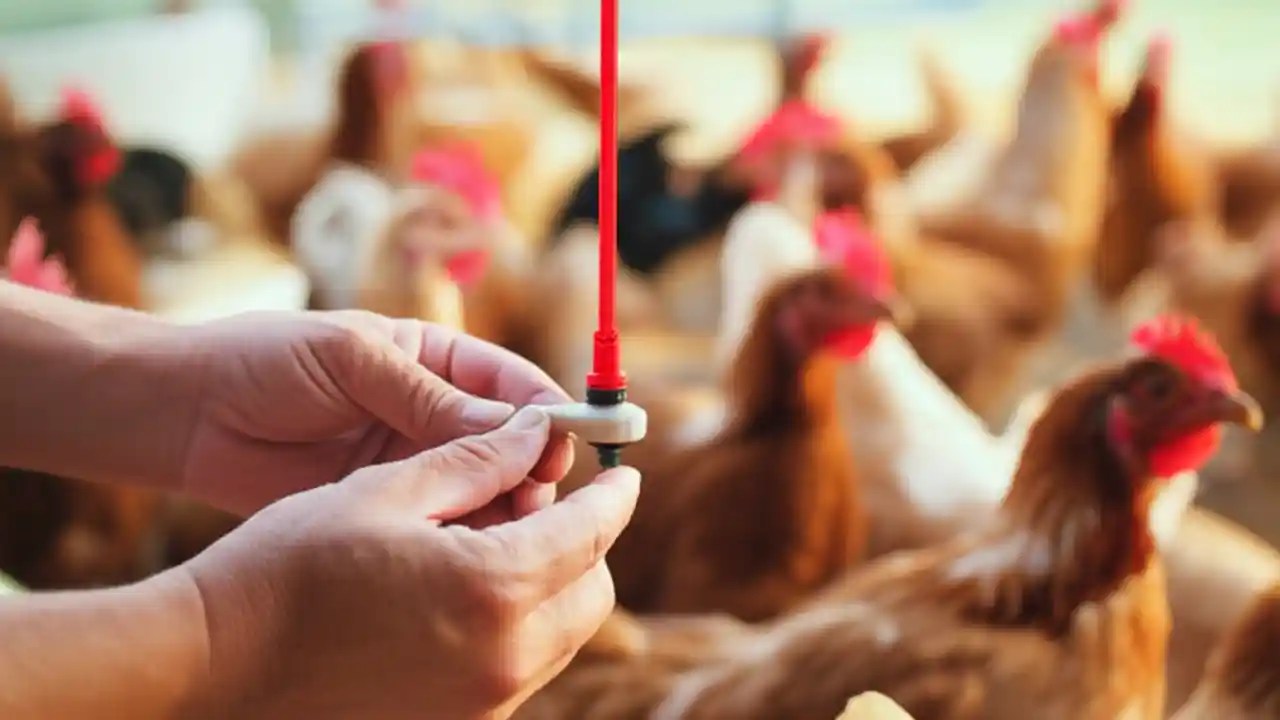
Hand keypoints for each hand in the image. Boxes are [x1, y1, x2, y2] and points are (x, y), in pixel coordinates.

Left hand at [175, 310, 573, 514]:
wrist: (186, 413)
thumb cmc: (265, 361)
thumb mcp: (353, 362)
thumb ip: (429, 399)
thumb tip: (517, 430)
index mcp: (435, 359)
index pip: (511, 385)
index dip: (546, 411)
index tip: (571, 438)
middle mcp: (433, 412)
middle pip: (509, 444)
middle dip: (533, 466)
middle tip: (539, 493)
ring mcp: (410, 463)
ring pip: (482, 489)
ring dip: (504, 506)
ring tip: (510, 525)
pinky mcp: (384, 508)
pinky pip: (440, 522)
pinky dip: (463, 537)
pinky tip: (470, 548)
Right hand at [182, 407, 639, 719]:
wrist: (216, 662)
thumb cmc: (290, 563)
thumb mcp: (386, 488)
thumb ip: (476, 459)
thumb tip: (535, 432)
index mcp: (492, 587)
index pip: (591, 533)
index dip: (614, 496)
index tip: (624, 473)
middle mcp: (503, 657)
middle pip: (591, 594)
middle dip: (585, 544)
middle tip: (548, 505)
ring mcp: (481, 703)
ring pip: (560, 635)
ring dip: (552, 586)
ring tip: (499, 542)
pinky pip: (518, 668)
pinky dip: (517, 625)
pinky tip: (467, 592)